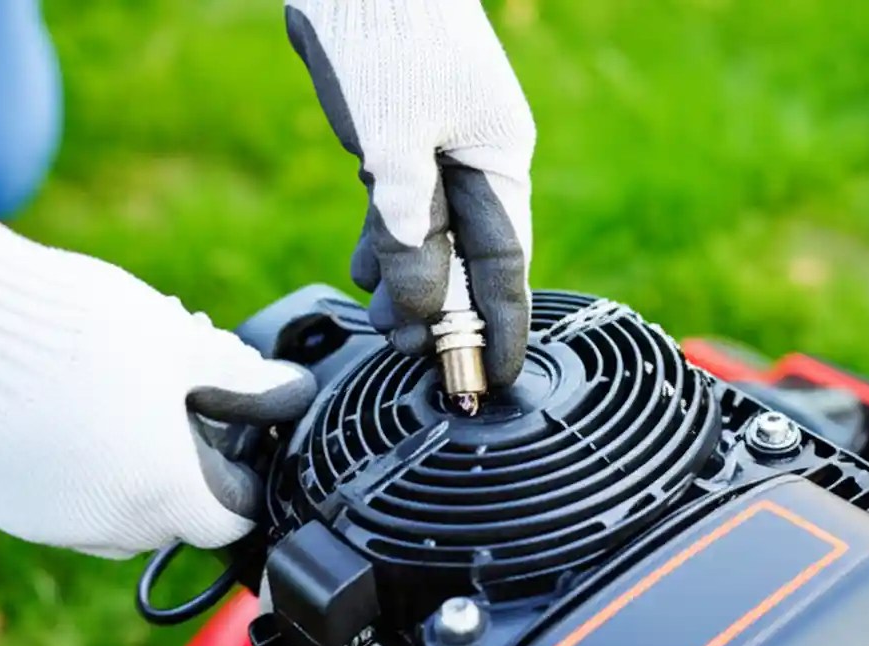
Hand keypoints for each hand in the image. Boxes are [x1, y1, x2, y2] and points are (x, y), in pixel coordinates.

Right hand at [0, 159, 316, 557]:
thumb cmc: (78, 326)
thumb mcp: (182, 341)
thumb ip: (245, 380)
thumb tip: (288, 390)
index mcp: (162, 493)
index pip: (227, 522)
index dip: (241, 484)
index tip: (233, 447)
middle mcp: (105, 526)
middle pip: (170, 519)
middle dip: (183, 471)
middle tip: (172, 406)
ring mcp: (46, 522)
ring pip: (112, 516)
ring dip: (128, 476)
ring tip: (117, 401)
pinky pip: (57, 504)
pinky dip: (74, 473)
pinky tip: (63, 412)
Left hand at [285, 0, 535, 386]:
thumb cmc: (386, 41)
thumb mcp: (393, 153)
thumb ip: (406, 237)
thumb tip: (419, 311)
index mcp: (499, 161)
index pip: (507, 266)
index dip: (498, 328)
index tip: (491, 380)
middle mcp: (476, 158)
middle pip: (466, 256)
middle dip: (440, 310)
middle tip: (410, 354)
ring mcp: (438, 145)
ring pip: (429, 234)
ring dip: (404, 280)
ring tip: (378, 319)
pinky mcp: (401, 133)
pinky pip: (401, 205)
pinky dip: (382, 240)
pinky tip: (361, 267)